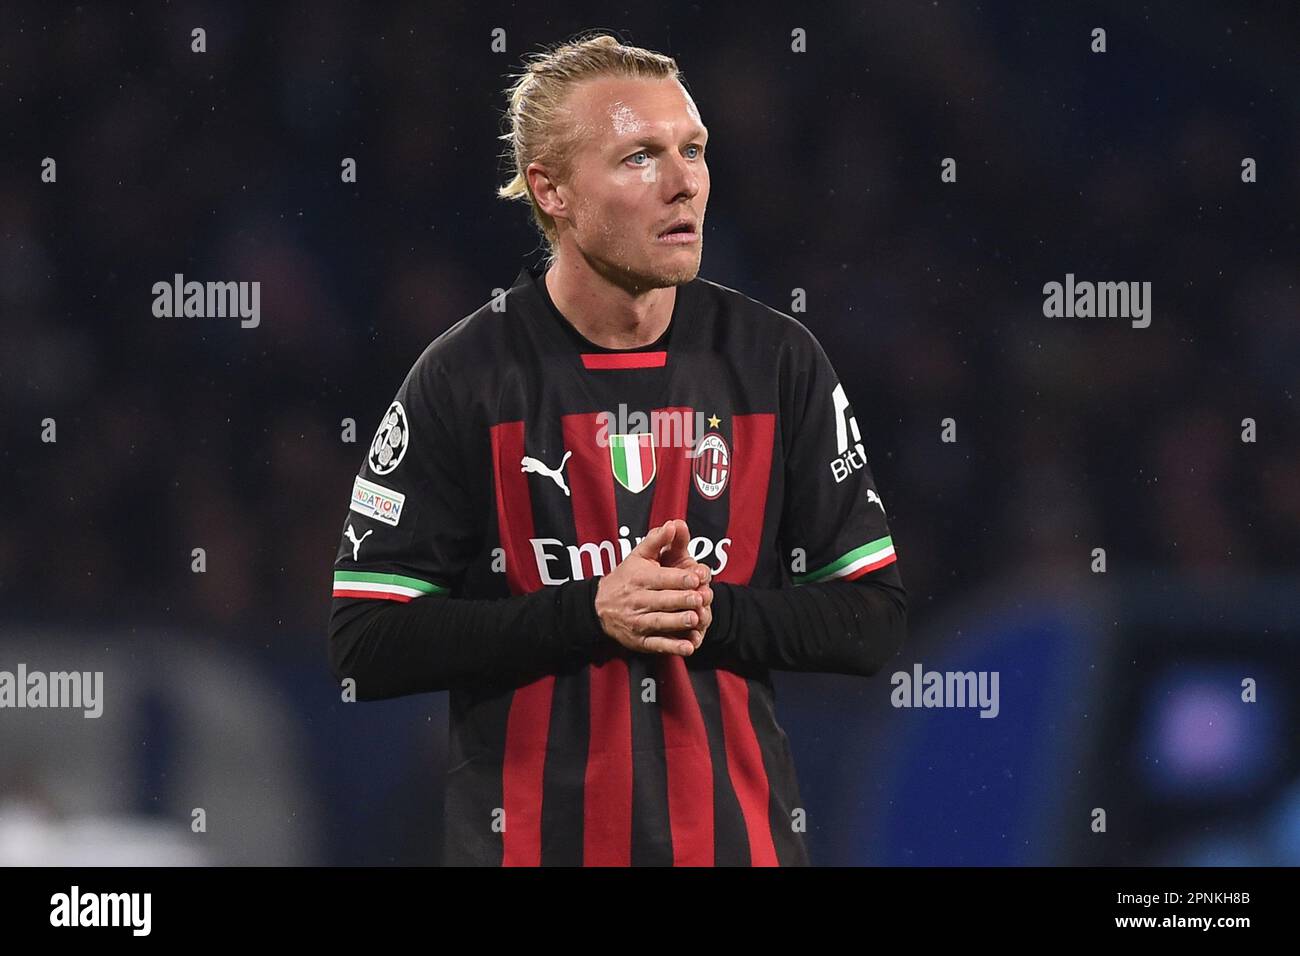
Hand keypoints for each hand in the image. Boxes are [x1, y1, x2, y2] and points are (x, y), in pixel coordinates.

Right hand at [594, 521, 710, 655]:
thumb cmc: (626, 578)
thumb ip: (656, 540)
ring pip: (661, 622)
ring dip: (678, 622)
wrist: (599, 607)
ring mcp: (639, 622)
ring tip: (695, 619)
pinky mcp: (640, 640)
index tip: (696, 577)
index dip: (679, 578)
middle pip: (663, 600)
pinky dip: (672, 647)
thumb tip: (673, 524)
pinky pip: (657, 644)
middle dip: (682, 599)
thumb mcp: (637, 556)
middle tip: (701, 598)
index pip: (661, 578)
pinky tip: (688, 647)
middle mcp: (638, 600)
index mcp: (639, 579)